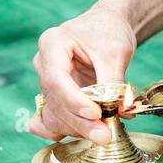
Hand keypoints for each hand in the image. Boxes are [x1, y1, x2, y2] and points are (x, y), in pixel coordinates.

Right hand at [29, 6, 136, 143]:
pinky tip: (83, 134)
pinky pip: (53, 119)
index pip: (57, 79)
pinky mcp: (55, 96)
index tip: (96, 115)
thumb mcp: (116, 52)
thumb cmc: (109, 32)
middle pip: (55, 101)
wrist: (107, 27)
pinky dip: (68, 129)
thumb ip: (114, 82)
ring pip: (54, 115)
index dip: (74, 101)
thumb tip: (119, 111)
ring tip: (104, 133)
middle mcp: (43, 64)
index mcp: (52, 43)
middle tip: (104, 136)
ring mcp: (46, 82)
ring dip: (77, 128)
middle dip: (80, 122)